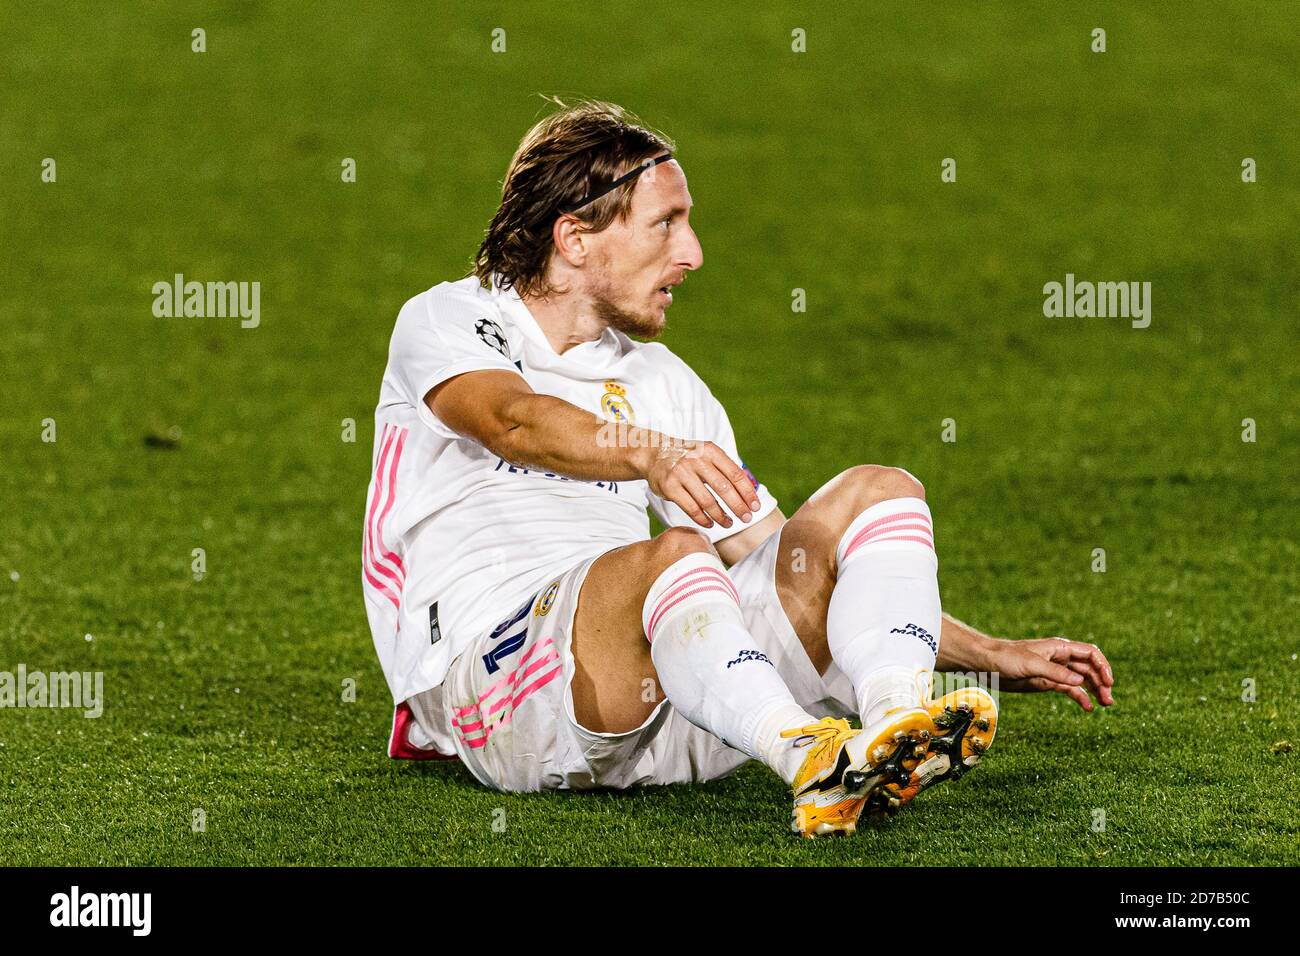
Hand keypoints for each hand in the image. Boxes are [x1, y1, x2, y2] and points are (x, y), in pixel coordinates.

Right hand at [644, 438, 760, 530]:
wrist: (655, 455)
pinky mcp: (669, 487)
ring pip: (707, 501)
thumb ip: (726, 469)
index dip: (747, 492)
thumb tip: (750, 492)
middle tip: (746, 518)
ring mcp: (681, 473)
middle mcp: (697, 460)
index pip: (735, 474)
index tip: (755, 506)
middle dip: (738, 506)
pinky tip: (711, 523)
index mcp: (711, 451)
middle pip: (723, 488)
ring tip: (729, 523)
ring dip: (721, 516)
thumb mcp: (707, 455)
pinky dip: (703, 519)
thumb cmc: (688, 458)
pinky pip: (691, 508)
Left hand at [986, 636, 1114, 711]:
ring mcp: (1055, 671)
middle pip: (1089, 669)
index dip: (1103, 666)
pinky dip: (1080, 697)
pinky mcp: (1047, 683)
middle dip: (1102, 682)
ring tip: (1105, 704)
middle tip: (1109, 700)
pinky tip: (1088, 707)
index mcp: (1059, 648)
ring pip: (1082, 680)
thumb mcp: (1032, 664)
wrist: (987, 664)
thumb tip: (1080, 682)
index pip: (1090, 654)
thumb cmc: (1006, 658)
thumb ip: (1056, 673)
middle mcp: (1060, 658)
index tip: (1109, 682)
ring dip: (1095, 691)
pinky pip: (1069, 690)